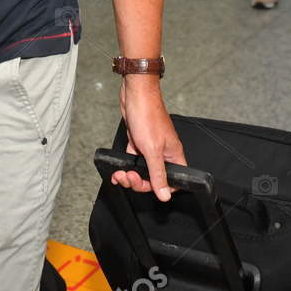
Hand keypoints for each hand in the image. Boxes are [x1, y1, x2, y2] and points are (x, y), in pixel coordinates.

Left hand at [115, 77, 184, 201]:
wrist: (135, 95)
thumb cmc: (147, 115)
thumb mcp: (152, 150)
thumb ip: (158, 174)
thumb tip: (165, 195)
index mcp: (173, 155)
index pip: (173, 181)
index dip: (161, 188)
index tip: (149, 188)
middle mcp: (163, 153)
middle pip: (154, 178)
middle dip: (139, 182)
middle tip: (129, 177)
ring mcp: (150, 147)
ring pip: (142, 170)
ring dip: (130, 175)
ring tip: (120, 174)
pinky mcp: (138, 142)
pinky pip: (133, 160)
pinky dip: (125, 166)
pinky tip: (117, 170)